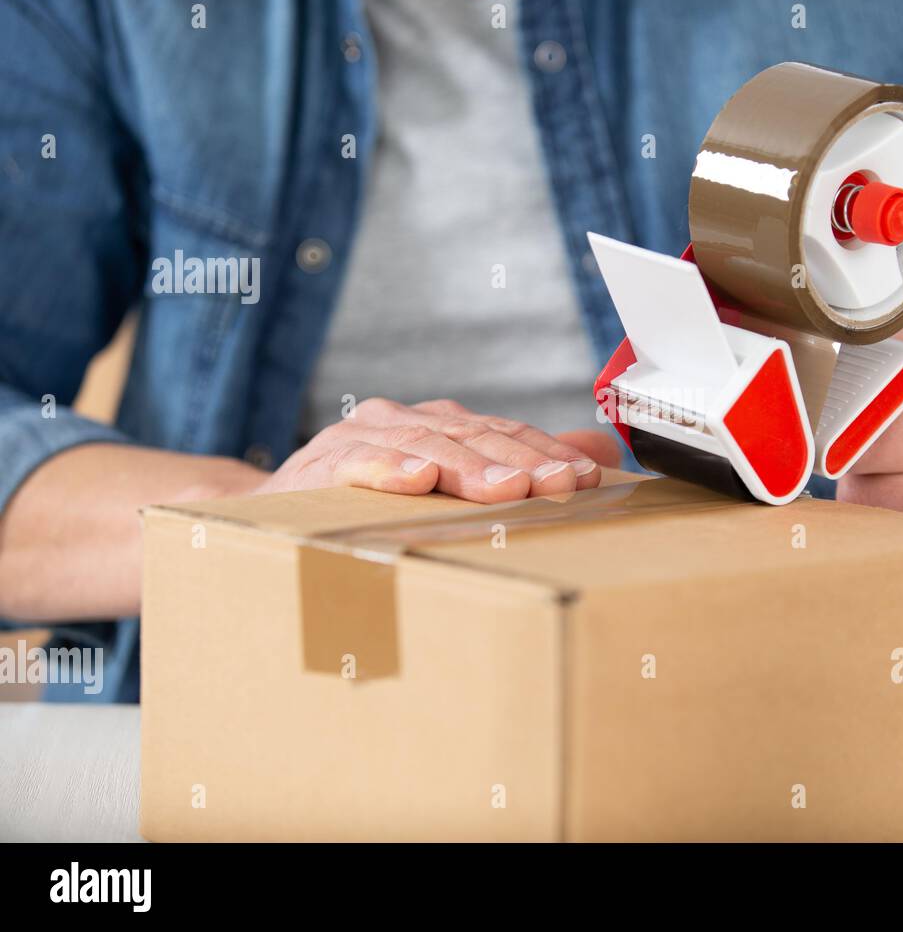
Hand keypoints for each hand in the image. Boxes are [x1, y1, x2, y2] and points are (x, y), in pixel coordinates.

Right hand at [254, 398, 619, 502]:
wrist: (271, 514)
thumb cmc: (367, 504)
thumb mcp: (443, 485)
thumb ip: (521, 464)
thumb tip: (600, 452)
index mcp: (439, 424)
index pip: (505, 432)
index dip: (548, 452)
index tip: (588, 477)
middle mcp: (405, 421)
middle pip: (474, 436)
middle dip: (524, 460)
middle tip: (562, 484)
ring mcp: (361, 438)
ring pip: (426, 446)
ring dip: (471, 469)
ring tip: (510, 488)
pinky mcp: (320, 466)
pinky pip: (359, 464)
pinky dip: (390, 470)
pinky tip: (418, 481)